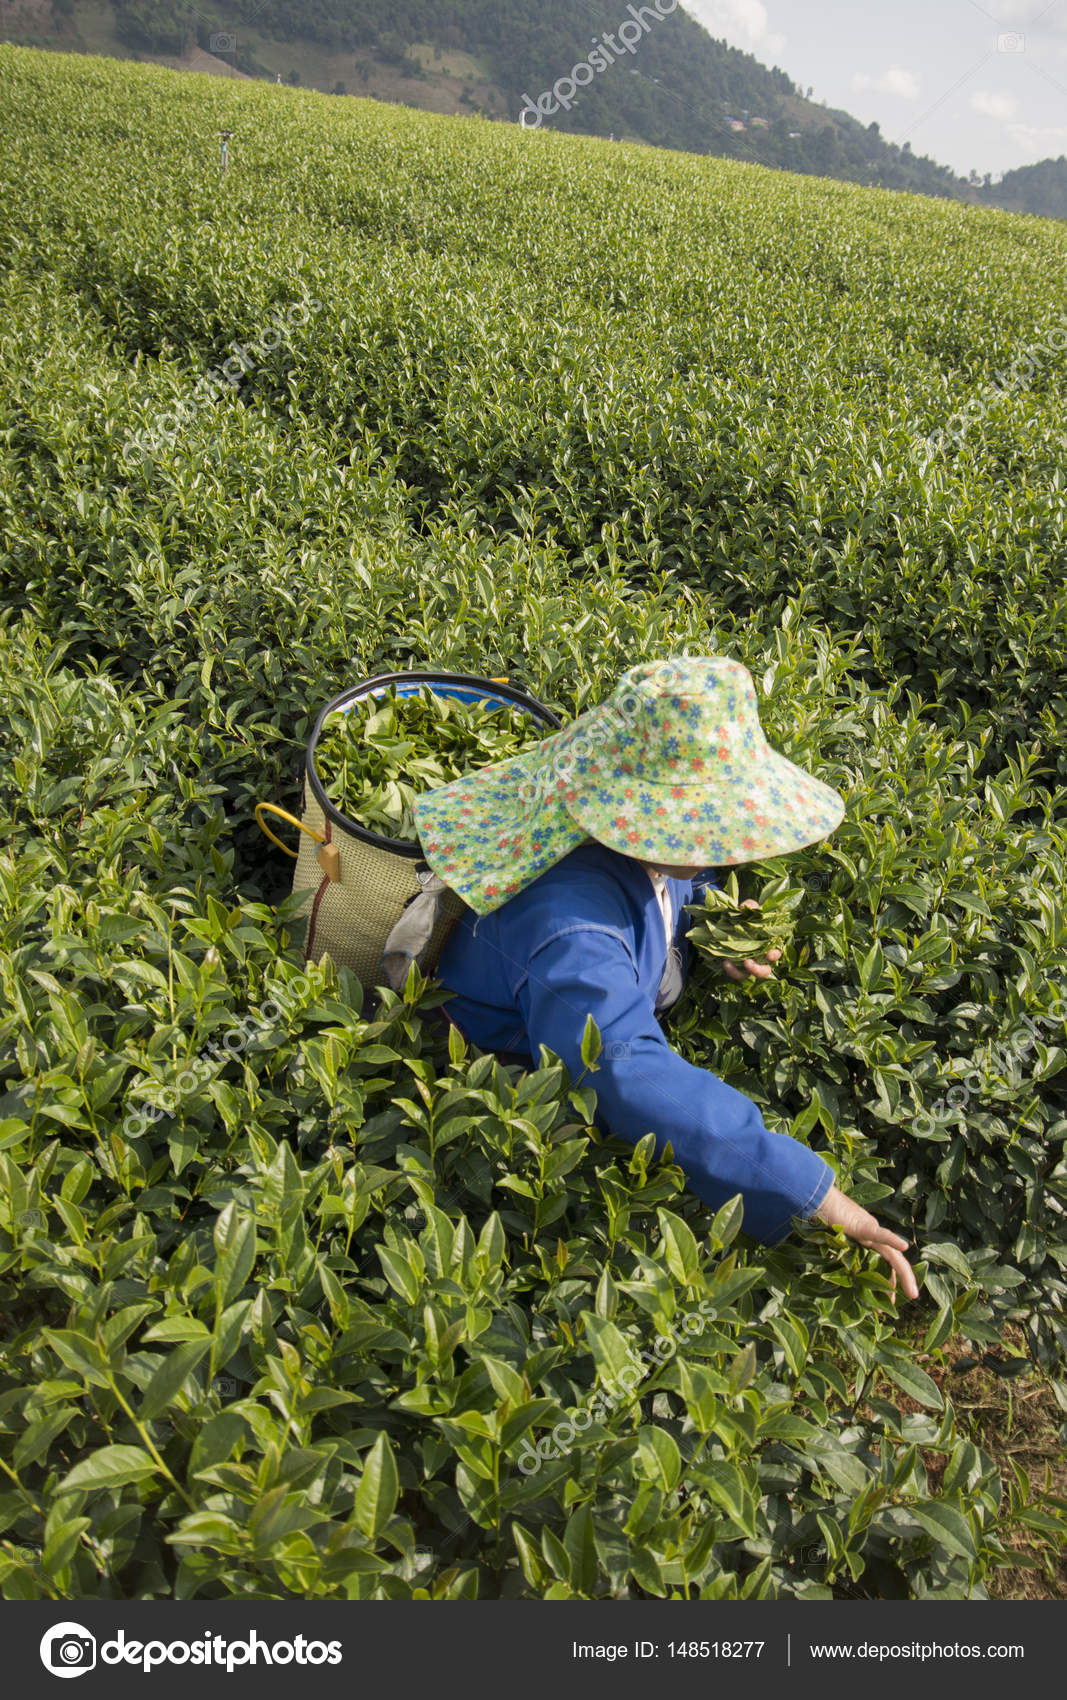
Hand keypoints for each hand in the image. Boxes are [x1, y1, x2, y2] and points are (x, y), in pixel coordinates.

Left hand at [721, 899, 781, 981]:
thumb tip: (746, 907)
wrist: (728, 922)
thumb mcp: (747, 909)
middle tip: (748, 963)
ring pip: (748, 974)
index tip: (769, 953)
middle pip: (765, 970)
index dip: (774, 954)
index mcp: (768, 943)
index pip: (776, 952)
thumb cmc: (744, 916)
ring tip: (729, 964)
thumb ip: (750, 906)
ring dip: (739, 972)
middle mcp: (760, 957)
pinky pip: (736, 973)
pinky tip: (724, 962)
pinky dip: (731, 970)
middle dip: (758, 970)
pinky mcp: (737, 967)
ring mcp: (748, 963)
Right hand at [813, 1184, 919, 1300]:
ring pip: (893, 1255)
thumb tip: (833, 1275)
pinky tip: (903, 1245)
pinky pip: (880, 1235)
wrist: (817, 1198)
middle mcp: (874, 1235)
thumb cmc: (821, 1218)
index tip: (889, 1301)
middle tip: (911, 1296)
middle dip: (903, 1281)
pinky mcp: (863, 1226)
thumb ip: (839, 1254)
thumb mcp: (832, 1241)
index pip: (884, 1263)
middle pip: (894, 1261)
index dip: (888, 1282)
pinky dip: (892, 1240)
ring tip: (911, 1291)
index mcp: (868, 1239)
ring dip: (904, 1274)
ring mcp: (870, 1230)